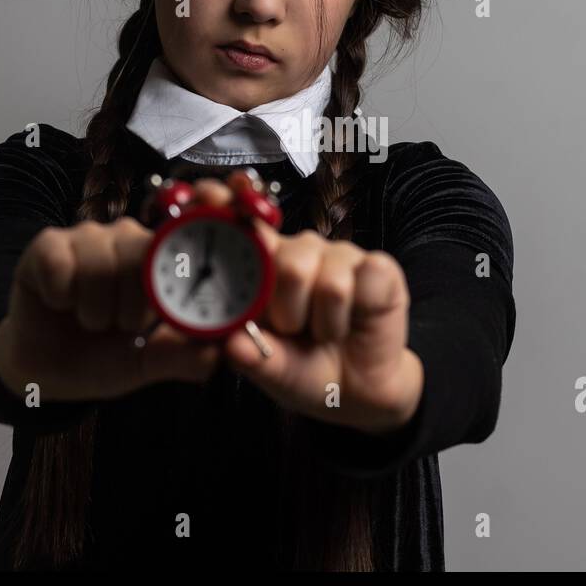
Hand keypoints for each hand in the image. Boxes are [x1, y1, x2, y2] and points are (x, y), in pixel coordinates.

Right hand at [0, 181, 230, 404]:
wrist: (48, 372)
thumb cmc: (104, 357)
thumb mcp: (147, 363)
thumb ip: (183, 356)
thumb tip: (218, 353)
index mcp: (160, 260)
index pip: (179, 252)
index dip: (173, 278)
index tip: (167, 308)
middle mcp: (127, 238)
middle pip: (138, 256)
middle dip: (128, 308)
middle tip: (116, 325)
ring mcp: (87, 237)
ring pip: (99, 264)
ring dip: (93, 308)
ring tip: (88, 319)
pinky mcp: (48, 245)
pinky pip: (60, 264)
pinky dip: (60, 296)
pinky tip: (59, 303)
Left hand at [198, 175, 423, 436]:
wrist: (354, 391)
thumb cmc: (302, 369)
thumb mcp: (269, 369)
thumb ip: (248, 355)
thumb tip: (231, 342)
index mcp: (264, 264)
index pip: (242, 224)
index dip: (226, 207)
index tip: (206, 194)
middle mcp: (300, 251)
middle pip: (288, 261)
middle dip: (287, 312)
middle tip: (291, 331)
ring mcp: (339, 255)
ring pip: (328, 279)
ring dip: (324, 323)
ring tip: (322, 333)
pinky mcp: (378, 267)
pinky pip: (366, 280)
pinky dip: (354, 316)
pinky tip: (351, 322)